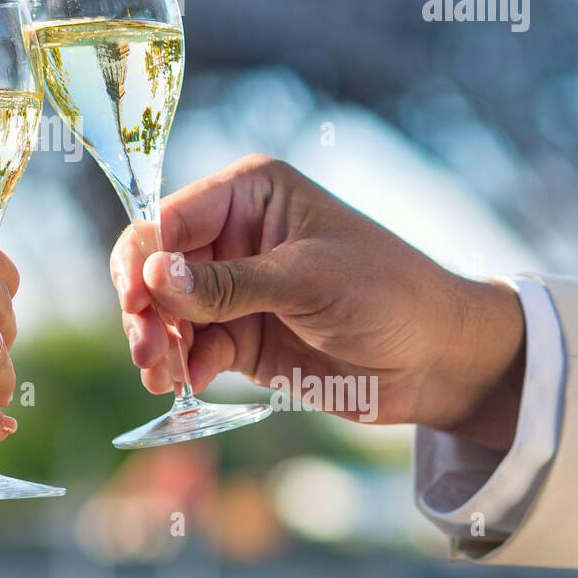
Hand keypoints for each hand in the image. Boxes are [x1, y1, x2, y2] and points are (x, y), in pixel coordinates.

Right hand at [110, 156, 525, 449]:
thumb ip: (228, 283)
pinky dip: (180, 365)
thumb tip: (154, 275)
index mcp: (250, 193)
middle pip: (157, 266)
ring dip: (156, 342)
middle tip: (148, 350)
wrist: (438, 360)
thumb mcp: (307, 280)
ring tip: (161, 375)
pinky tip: (184, 383)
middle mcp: (233, 234)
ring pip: (166, 311)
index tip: (138, 301)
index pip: (170, 218)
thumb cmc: (389, 293)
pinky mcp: (239, 335)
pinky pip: (191, 346)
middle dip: (145, 307)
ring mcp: (233, 287)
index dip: (144, 258)